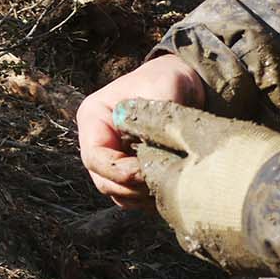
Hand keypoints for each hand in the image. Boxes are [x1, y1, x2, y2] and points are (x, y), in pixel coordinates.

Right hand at [76, 53, 207, 208]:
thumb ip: (152, 116)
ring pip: (116, 191)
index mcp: (93, 119)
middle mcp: (98, 141)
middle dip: (131, 187)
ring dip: (140, 196)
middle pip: (102, 180)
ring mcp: (112, 157)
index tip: (149, 171)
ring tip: (169, 189)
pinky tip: (171, 191)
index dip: (120, 171)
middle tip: (163, 184)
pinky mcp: (129, 169)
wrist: (185, 82)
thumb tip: (147, 148)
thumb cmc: (168, 79)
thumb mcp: (162, 87)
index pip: (95, 157)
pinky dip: (148, 199)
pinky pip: (132, 195)